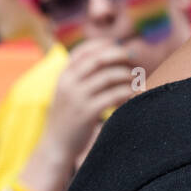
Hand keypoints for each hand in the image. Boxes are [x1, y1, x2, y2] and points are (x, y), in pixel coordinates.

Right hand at [38, 39, 134, 166]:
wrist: (56, 145)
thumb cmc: (68, 115)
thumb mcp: (67, 91)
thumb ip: (81, 75)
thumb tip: (110, 54)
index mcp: (63, 76)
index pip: (83, 51)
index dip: (102, 44)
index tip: (118, 44)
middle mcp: (68, 83)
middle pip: (98, 60)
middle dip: (119, 55)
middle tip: (134, 59)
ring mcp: (77, 98)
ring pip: (109, 76)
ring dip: (127, 75)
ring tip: (134, 79)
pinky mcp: (87, 113)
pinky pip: (114, 95)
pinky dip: (126, 92)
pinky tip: (131, 95)